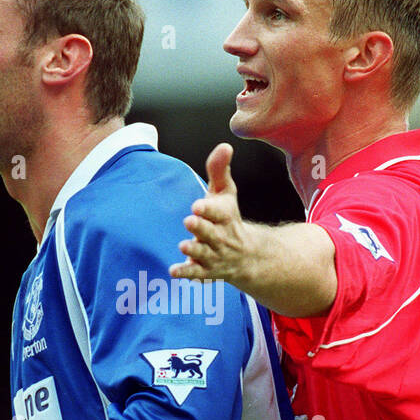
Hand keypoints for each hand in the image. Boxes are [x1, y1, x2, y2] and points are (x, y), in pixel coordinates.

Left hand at [170, 143, 255, 283]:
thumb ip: (220, 170)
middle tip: (189, 220)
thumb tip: (224, 145)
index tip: (197, 205)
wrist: (246, 256)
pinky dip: (186, 273)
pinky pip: (196, 273)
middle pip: (212, 233)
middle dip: (201, 227)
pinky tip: (173, 271)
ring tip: (183, 245)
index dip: (209, 208)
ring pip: (204, 254)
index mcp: (225, 216)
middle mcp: (221, 237)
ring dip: (194, 250)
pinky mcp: (205, 271)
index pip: (219, 212)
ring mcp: (214, 255)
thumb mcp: (225, 193)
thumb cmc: (228, 218)